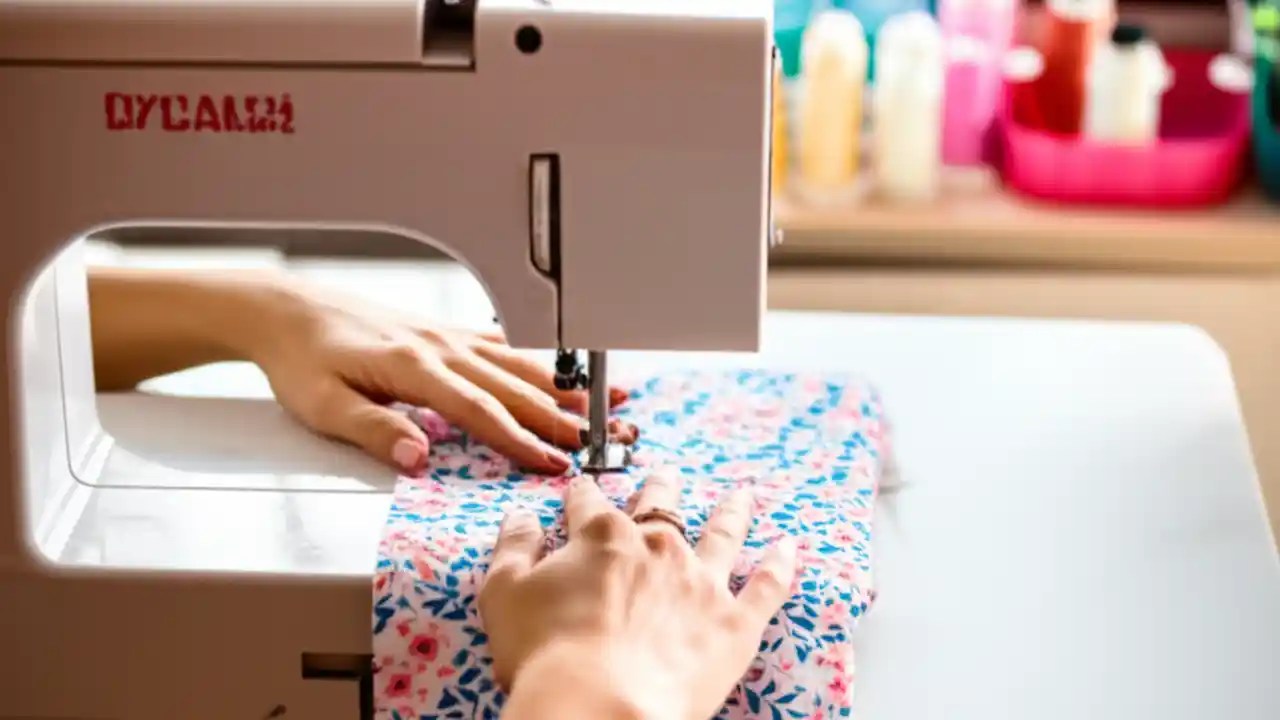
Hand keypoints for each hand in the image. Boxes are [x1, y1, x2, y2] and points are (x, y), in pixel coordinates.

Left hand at [245, 276, 634, 474]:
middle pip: (513, 386)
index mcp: (415, 366)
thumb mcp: (323, 405)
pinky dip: (537, 358)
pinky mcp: (445, 332)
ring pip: (518, 363)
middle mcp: (441, 347)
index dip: (520, 438)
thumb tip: (419, 458)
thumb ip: (374, 430)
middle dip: (561, 415)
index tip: (552, 462)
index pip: (480, 409)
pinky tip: (561, 367)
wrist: (287, 310)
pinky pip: (502, 344)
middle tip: (600, 441)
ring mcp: (448, 336)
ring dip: (563, 384)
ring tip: (605, 401)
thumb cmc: (301, 358)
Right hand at [479, 474, 796, 719]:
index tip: (581, 488)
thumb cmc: (546, 653)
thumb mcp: (504, 593)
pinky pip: (767, 586)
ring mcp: (702, 583)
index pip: (588, 503)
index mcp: (602, 537)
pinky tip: (788, 547)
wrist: (599, 707)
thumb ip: (513, 548)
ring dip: (732, 512)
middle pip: (661, 507)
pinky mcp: (736, 623)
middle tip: (666, 474)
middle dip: (661, 487)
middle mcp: (658, 548)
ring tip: (741, 495)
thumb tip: (518, 516)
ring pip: (723, 535)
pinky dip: (779, 564)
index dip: (581, 495)